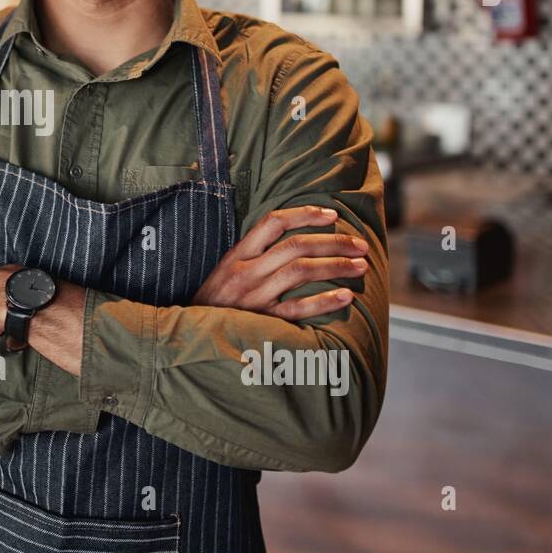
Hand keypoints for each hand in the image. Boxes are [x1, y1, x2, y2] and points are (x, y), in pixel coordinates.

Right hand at [191, 205, 368, 320]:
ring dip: (336, 266)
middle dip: (334, 242)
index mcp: (237, 255)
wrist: (191, 338)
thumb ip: (254, 256)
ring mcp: (253, 297)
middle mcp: (245, 272)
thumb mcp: (226, 272)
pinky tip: (346, 296)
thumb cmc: (215, 304)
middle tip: (359, 245)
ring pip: (300, 271)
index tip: (332, 214)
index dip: (305, 214)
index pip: (273, 222)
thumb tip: (296, 241)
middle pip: (295, 245)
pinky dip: (325, 301)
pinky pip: (298, 308)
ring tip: (360, 266)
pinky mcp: (261, 322)